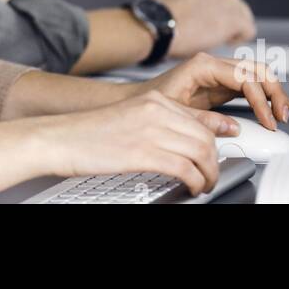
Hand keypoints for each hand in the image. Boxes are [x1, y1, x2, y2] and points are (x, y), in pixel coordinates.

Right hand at [33, 90, 243, 195]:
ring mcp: (151, 131)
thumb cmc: (86, 134)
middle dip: (215, 160)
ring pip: (201, 152)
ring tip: (204, 185)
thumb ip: (156, 124)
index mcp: (153, 101)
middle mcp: (156, 110)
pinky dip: (196, 182)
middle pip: (205, 136)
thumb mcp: (128, 119)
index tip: (230, 137)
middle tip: (211, 175)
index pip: (199, 116)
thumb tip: (179, 140)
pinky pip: (186, 169)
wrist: (58, 138)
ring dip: (209, 174)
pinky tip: (191, 188)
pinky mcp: (144, 153)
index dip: (219, 131)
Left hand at [133, 52, 288, 129]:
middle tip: (283, 115)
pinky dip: (264, 96)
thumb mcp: (177, 112)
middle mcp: (214, 64)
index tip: (268, 120)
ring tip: (283, 112)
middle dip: (274, 91)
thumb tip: (233, 127)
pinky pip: (250, 86)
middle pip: (257, 70)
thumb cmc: (152, 101)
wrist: (138, 100)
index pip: (244, 78)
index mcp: (204, 65)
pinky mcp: (221, 85)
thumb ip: (205, 119)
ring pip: (257, 75)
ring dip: (273, 92)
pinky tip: (274, 107)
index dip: (261, 99)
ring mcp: (219, 73)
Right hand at [151, 0, 255, 55]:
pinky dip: (239, 36)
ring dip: (230, 25)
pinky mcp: (236, 17)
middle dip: (221, 12)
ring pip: (240, 13)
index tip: (202, 14)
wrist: (159, 24)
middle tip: (207, 28)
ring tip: (215, 38)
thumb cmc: (156, 13)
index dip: (210, 2)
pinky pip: (247, 28)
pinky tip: (227, 42)